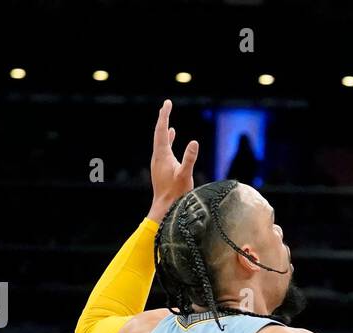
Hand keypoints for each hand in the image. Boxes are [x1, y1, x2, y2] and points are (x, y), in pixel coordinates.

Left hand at [148, 100, 199, 222]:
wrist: (164, 209)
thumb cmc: (176, 194)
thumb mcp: (185, 175)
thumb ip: (189, 159)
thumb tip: (194, 142)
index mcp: (162, 155)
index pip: (162, 130)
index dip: (164, 116)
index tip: (167, 103)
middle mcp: (158, 157)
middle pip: (159, 132)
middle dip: (163, 118)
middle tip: (166, 105)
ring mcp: (158, 162)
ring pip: (161, 140)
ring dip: (165, 128)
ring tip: (167, 117)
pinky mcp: (161, 168)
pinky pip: (164, 148)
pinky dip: (168, 139)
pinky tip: (172, 136)